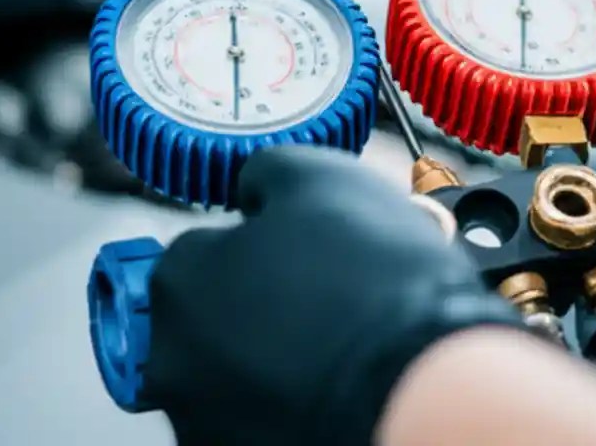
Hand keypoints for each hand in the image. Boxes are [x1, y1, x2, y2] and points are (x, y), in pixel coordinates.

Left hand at [142, 146, 521, 444]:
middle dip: (264, 304)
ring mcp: (206, 421)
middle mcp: (174, 357)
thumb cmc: (374, 286)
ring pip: (239, 374)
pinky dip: (294, 405)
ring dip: (278, 357)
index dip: (264, 244)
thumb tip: (255, 186)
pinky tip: (343, 386)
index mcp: (181, 280)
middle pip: (216, 315)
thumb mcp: (321, 177)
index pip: (206, 249)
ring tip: (346, 346)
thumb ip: (267, 174)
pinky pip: (265, 419)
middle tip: (330, 299)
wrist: (422, 388)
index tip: (304, 250)